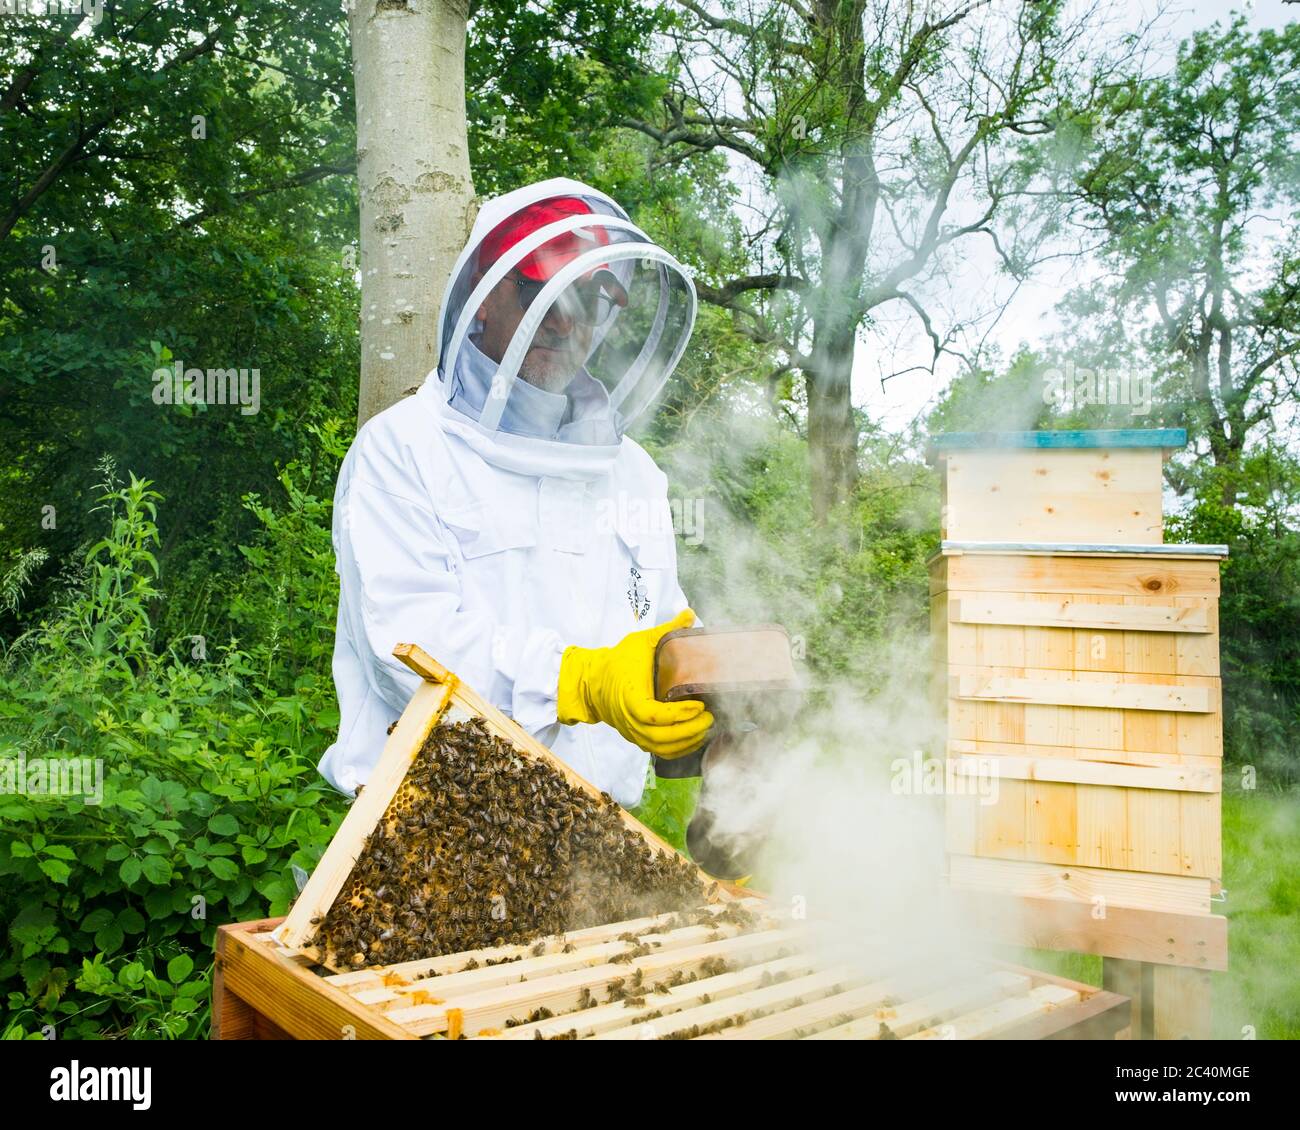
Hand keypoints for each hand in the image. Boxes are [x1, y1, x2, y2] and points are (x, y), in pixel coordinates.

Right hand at [557, 608, 713, 757]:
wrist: (591, 681)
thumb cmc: (616, 661)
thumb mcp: (640, 642)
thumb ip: (667, 629)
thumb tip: (689, 614)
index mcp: (630, 697)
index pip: (654, 715)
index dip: (678, 715)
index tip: (698, 705)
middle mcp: (629, 719)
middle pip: (661, 737)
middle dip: (689, 730)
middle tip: (709, 718)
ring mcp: (632, 731)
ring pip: (661, 748)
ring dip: (686, 742)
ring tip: (705, 729)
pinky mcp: (635, 738)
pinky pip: (658, 751)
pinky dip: (678, 750)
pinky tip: (693, 740)